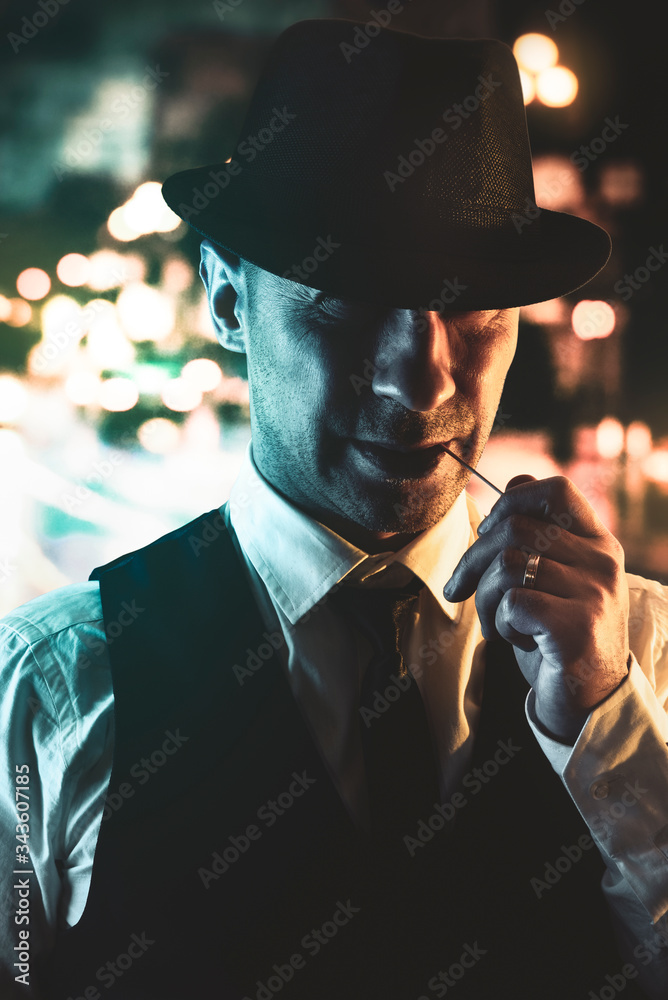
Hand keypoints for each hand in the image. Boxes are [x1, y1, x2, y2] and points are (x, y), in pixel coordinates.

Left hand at [443, 474, 630, 743]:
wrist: (587, 703)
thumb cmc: (559, 637)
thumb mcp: (555, 578)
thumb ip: (541, 533)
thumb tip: (514, 481)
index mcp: (598, 543)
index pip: (556, 490)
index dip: (510, 501)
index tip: (486, 534)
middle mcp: (602, 562)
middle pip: (515, 528)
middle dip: (473, 559)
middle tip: (460, 589)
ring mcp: (594, 593)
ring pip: (507, 564)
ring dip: (484, 597)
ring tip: (496, 622)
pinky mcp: (577, 627)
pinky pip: (511, 602)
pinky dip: (499, 622)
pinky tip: (517, 639)